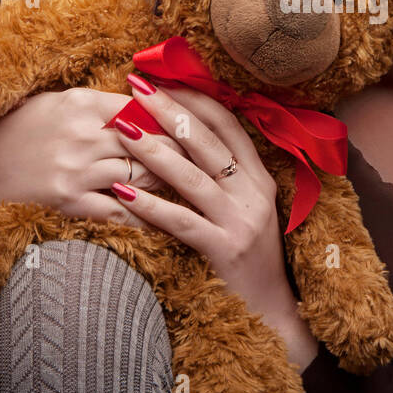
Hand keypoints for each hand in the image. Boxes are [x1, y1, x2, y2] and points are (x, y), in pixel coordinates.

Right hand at [0, 87, 189, 221]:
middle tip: (211, 156)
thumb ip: (91, 102)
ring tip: (199, 184)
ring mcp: (76, 171)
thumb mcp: (48, 103)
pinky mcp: (70, 203)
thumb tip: (135, 98)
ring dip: (172, 180)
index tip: (194, 121)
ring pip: (143, 173)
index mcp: (79, 103)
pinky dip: (149, 214)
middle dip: (182, 148)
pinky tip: (172, 219)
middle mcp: (82, 135)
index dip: (171, 114)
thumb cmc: (8, 133)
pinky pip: (122, 210)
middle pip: (150, 140)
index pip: (141, 106)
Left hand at [108, 74, 297, 322]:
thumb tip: (181, 139)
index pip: (228, 124)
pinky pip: (181, 221)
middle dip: (168, 110)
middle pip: (207, 141)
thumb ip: (223, 177)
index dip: (194, 98)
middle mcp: (254, 193)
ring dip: (153, 151)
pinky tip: (122, 193)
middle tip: (135, 88)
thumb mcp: (246, 209)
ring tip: (121, 130)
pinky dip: (149, 206)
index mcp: (259, 177)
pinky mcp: (225, 250)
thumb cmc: (247, 258)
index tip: (162, 80)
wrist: (271, 312)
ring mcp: (241, 221)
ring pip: (193, 176)